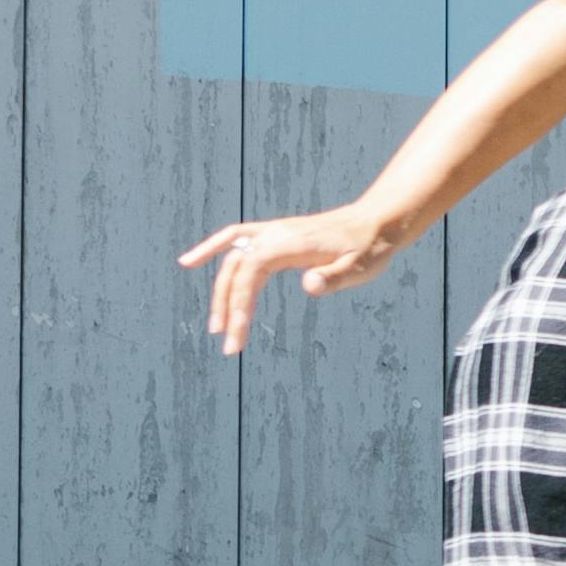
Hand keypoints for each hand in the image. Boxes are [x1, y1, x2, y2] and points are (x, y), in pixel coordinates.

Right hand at [178, 203, 411, 354]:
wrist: (376, 221)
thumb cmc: (369, 248)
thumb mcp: (360, 268)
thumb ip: (334, 278)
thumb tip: (307, 286)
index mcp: (289, 243)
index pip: (250, 271)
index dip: (239, 301)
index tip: (237, 333)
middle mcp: (274, 234)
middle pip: (236, 269)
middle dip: (227, 306)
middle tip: (228, 344)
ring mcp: (272, 232)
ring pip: (232, 260)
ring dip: (221, 292)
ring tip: (216, 326)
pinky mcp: (273, 235)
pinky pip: (234, 239)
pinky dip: (211, 249)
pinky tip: (189, 262)